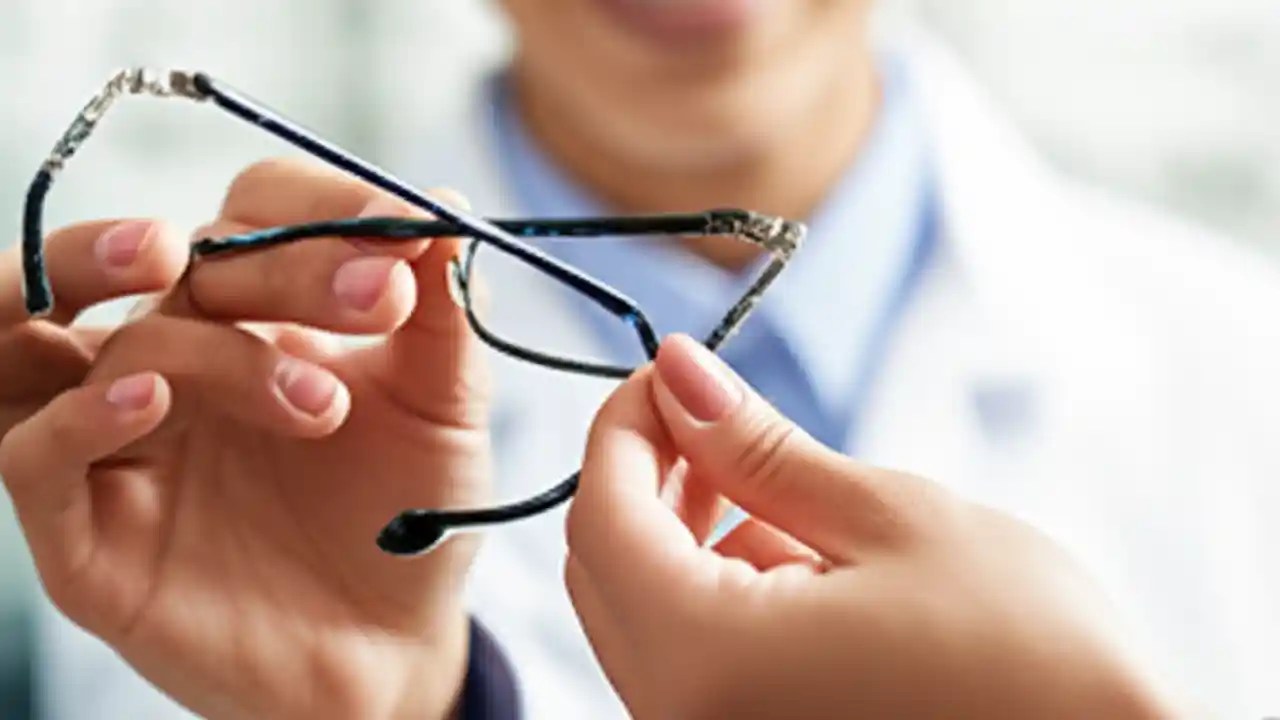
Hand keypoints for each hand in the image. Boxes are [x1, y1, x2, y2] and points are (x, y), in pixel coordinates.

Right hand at [0, 159, 490, 719]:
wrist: (392, 648)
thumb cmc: (407, 517)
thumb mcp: (442, 406)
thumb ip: (439, 311)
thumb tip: (446, 205)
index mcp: (251, 316)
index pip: (246, 215)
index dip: (319, 210)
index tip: (408, 236)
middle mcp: (171, 361)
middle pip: (162, 266)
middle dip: (265, 262)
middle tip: (372, 292)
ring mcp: (121, 444)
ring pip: (62, 338)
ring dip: (175, 330)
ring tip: (291, 364)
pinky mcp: (85, 535)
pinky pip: (34, 456)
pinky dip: (82, 414)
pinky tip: (153, 401)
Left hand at [565, 335, 1182, 719]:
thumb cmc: (1027, 653)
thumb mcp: (887, 519)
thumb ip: (758, 449)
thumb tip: (679, 374)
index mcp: (703, 659)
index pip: (601, 514)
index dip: (625, 424)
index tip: (673, 371)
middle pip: (605, 566)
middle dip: (650, 474)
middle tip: (717, 419)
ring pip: (644, 611)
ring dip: (686, 532)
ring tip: (780, 493)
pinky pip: (690, 658)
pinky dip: (719, 592)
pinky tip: (798, 564)